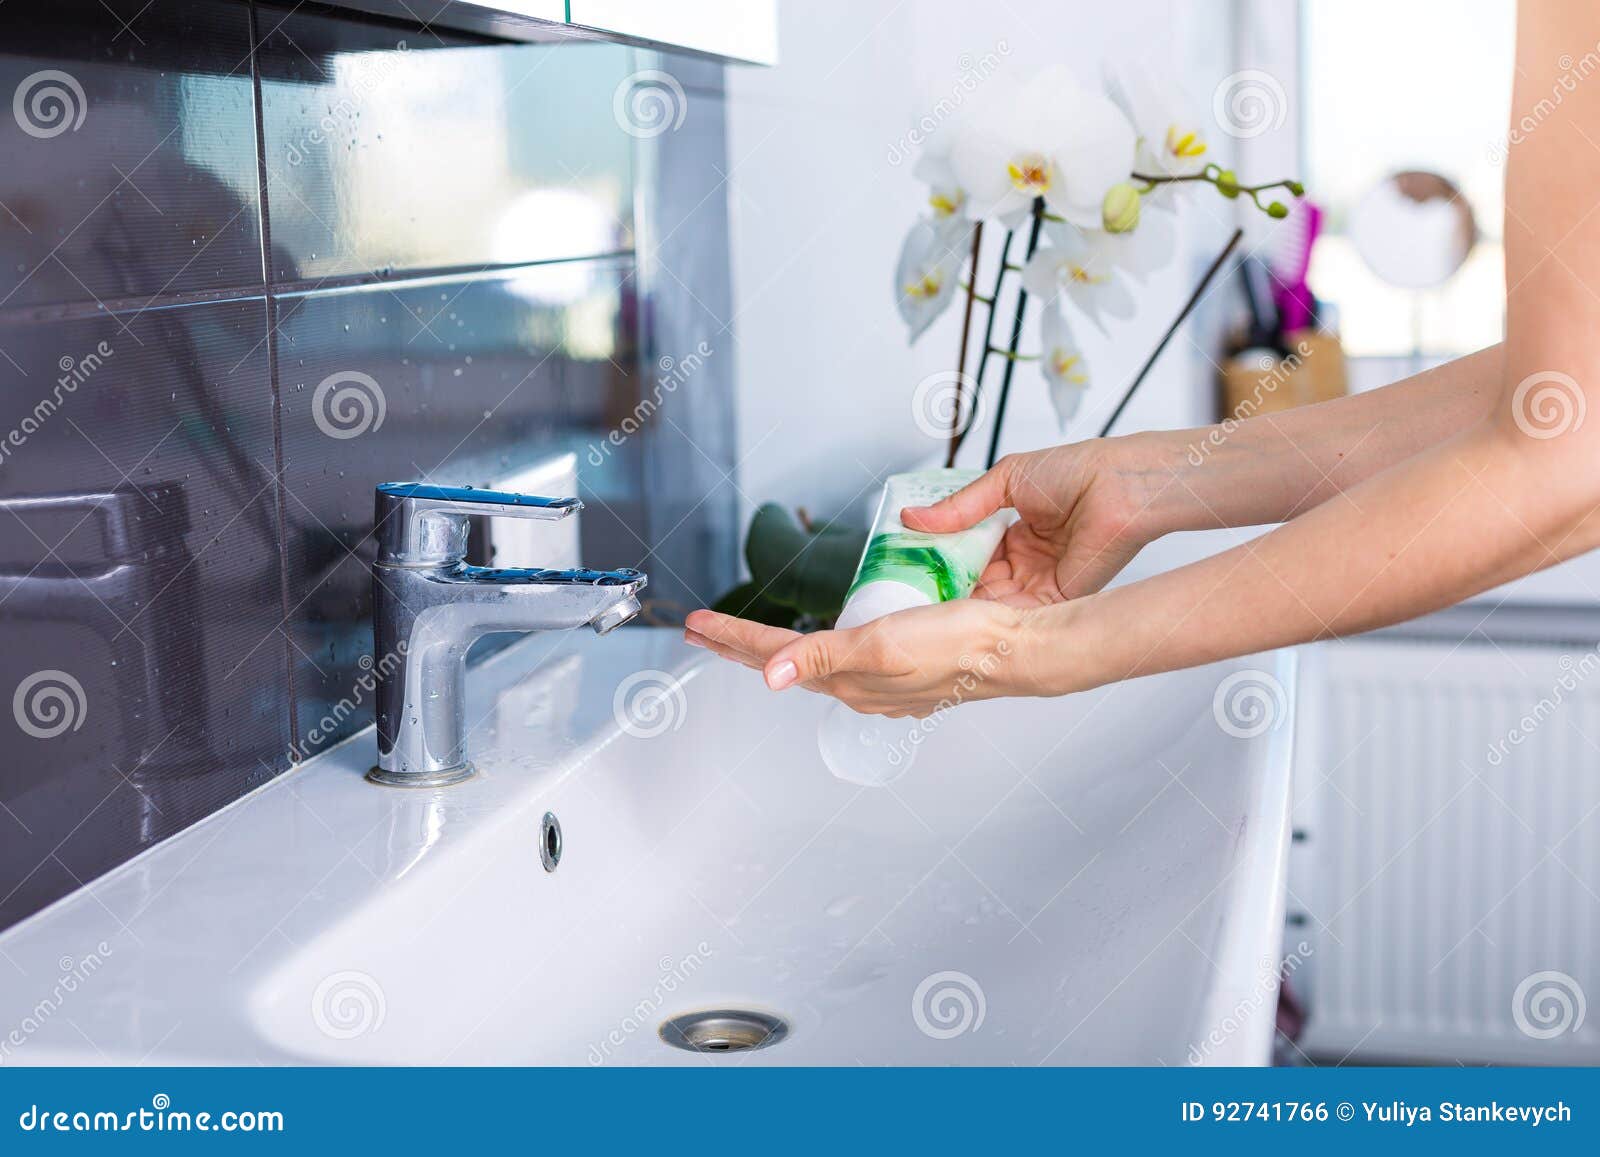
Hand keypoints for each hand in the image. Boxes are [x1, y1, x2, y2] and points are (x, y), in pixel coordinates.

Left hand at [684, 599, 1029, 717]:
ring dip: (774, 651)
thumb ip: (823, 657)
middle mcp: (855, 685)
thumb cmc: (956, 644)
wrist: (1012, 651)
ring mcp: (880, 682)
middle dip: (737, 647)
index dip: (729, 638)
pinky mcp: (903, 671)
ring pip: (811, 663)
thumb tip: (772, 677)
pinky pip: (844, 662)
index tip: (693, 624)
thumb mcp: (882, 644)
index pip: (772, 655)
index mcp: (844, 677)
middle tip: (700, 633)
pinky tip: (826, 649)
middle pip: (782, 662)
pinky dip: (818, 652)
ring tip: (747, 642)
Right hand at [903, 434, 1178, 604]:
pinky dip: (989, 614)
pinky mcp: (1056, 599)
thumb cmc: (1076, 471)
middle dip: (946, 588)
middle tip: (908, 595)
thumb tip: (912, 518)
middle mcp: (1026, 561)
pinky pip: (1016, 612)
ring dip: (962, 604)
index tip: (909, 569)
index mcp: (1016, 531)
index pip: (969, 555)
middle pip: (977, 582)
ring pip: (992, 601)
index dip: (941, 562)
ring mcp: (1040, 581)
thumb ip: (958, 507)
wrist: (1120, 484)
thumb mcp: (1005, 480)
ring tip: (924, 607)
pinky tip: (958, 614)